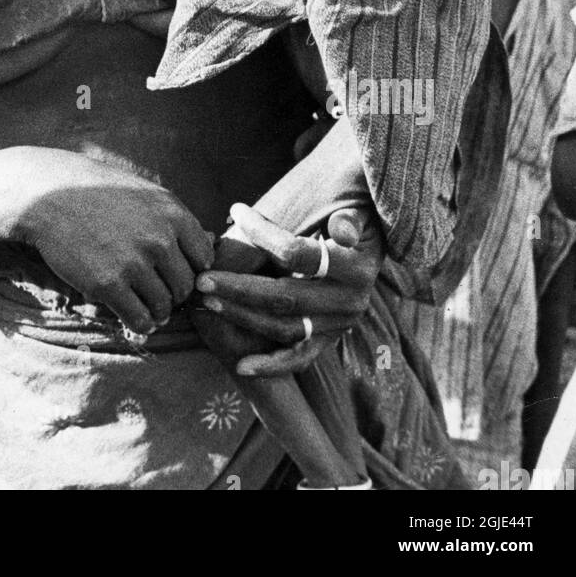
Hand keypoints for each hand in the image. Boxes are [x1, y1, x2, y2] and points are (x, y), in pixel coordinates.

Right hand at [0, 146, 214, 334]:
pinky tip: (130, 314)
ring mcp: (134, 263)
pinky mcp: (108, 285)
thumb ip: (177, 221)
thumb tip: (211, 245)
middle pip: (186, 286)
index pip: (205, 259)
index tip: (173, 272)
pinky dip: (140, 323)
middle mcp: (159, 238)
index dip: (191, 270)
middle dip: (174, 294)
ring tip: (143, 304)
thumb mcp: (147, 194)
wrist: (50, 194)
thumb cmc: (99, 193)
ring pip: (165, 307)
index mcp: (173, 214)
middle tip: (157, 293)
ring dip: (157, 311)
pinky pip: (140, 319)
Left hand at [196, 205, 382, 375]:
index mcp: (356, 268)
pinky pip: (298, 357)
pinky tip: (241, 366)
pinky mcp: (328, 339)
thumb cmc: (355, 219)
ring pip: (285, 328)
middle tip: (203, 279)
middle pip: (285, 298)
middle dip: (239, 289)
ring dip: (243, 317)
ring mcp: (338, 325)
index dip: (263, 233)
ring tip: (207, 303)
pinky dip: (271, 365)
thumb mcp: (358, 212)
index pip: (298, 254)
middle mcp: (350, 302)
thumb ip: (349, 220)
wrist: (372, 247)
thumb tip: (343, 228)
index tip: (235, 211)